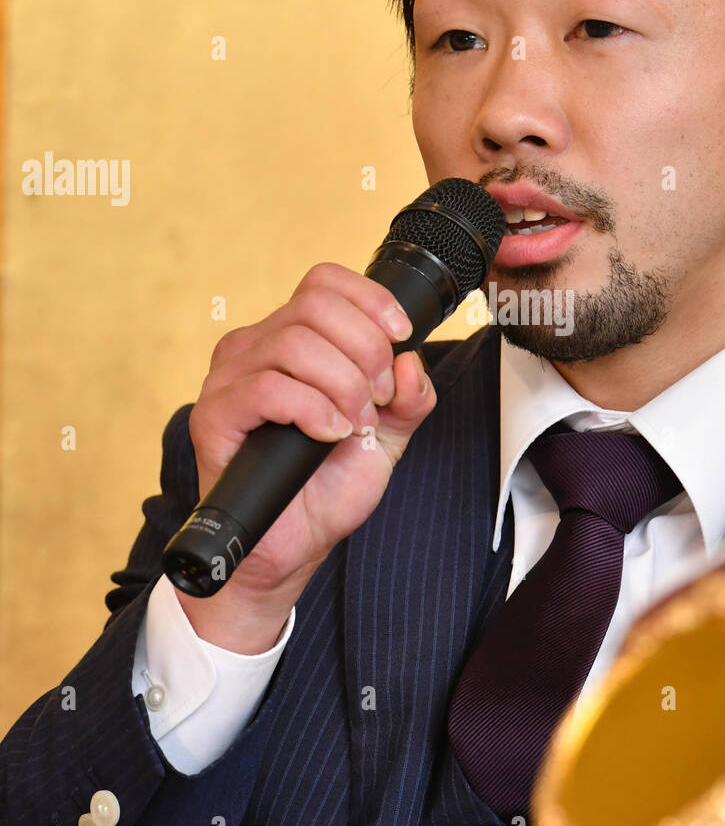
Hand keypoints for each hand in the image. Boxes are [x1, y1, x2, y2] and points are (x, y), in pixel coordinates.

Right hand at [179, 263, 436, 649]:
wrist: (295, 545)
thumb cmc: (329, 485)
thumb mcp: (390, 434)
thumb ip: (410, 397)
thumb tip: (410, 361)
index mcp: (293, 338)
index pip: (324, 280)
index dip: (369, 299)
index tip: (401, 337)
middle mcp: (256, 347)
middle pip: (316, 305)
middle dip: (366, 349)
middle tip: (378, 399)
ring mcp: (230, 378)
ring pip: (294, 344)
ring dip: (343, 384)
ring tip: (356, 424)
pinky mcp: (214, 415)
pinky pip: (266, 387)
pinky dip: (312, 408)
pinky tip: (329, 434)